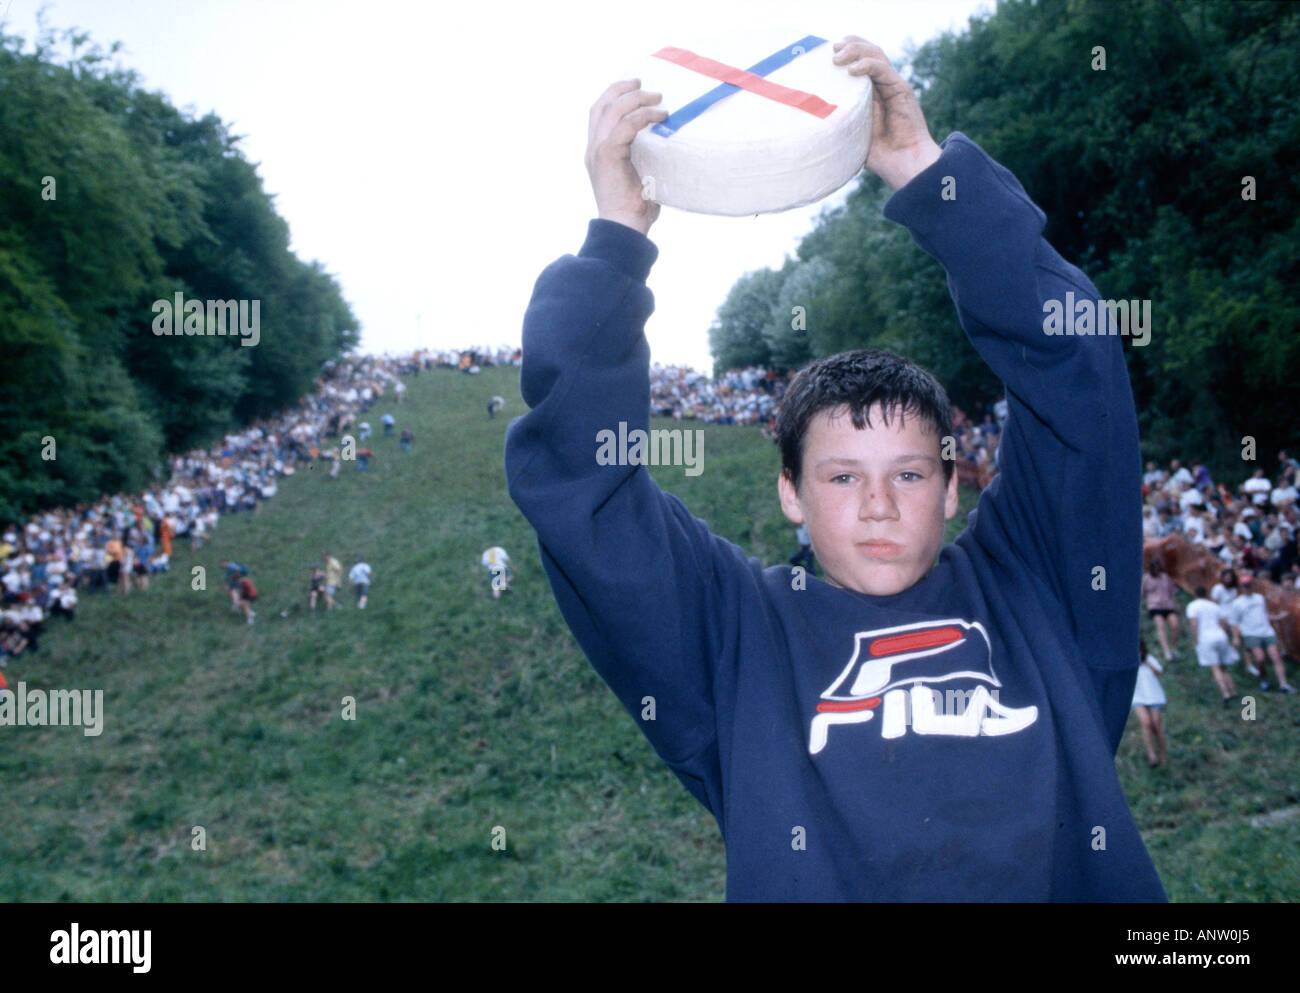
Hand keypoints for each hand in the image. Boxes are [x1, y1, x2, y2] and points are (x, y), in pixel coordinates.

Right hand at [586, 80, 668, 235]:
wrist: (624, 228)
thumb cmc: (636, 210)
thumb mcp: (640, 177)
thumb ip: (645, 159)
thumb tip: (668, 147)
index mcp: (596, 152)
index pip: (598, 114)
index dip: (613, 96)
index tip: (633, 87)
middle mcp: (593, 148)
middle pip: (601, 105)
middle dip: (621, 89)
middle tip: (643, 83)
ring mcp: (598, 151)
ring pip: (613, 110)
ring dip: (636, 99)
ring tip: (657, 98)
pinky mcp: (608, 155)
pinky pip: (625, 125)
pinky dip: (643, 116)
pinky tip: (660, 116)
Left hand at [832, 36, 941, 190]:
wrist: (904, 164)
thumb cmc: (878, 155)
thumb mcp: (850, 134)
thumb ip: (837, 123)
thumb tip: (808, 125)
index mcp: (871, 91)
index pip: (859, 60)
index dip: (845, 51)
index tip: (824, 53)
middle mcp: (882, 84)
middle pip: (867, 51)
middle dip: (849, 45)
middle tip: (831, 49)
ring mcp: (892, 85)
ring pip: (875, 54)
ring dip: (855, 51)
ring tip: (837, 56)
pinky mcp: (900, 89)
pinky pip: (882, 69)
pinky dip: (866, 65)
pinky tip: (851, 70)